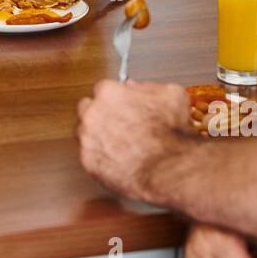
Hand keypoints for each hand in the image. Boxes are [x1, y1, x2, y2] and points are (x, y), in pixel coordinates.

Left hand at [75, 78, 187, 204]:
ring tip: (118, 143)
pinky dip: (100, 157)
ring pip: (85, 132)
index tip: (121, 105)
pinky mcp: (88, 162)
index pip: (103, 89)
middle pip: (88, 108)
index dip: (115, 98)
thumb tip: (135, 87)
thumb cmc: (171, 135)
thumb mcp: (171, 95)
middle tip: (118, 123)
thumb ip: (148, 87)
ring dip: (97, 136)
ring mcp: (88, 138)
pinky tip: (116, 159)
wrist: (169, 169)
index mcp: (110, 93)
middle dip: (101, 114)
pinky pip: (88, 156)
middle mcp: (93, 113)